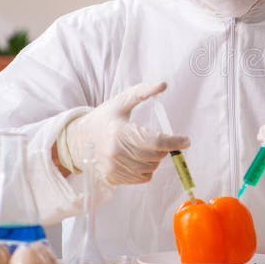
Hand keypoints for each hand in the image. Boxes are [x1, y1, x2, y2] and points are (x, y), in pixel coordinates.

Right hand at [62, 82, 189, 184]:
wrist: (79, 139)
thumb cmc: (104, 118)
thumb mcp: (121, 101)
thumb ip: (142, 92)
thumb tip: (163, 84)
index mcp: (119, 132)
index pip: (156, 141)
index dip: (174, 141)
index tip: (186, 140)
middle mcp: (115, 153)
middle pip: (156, 156)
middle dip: (164, 148)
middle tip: (159, 139)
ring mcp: (113, 168)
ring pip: (151, 168)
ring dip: (155, 159)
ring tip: (144, 147)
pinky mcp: (114, 179)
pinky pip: (143, 178)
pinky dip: (147, 169)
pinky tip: (138, 158)